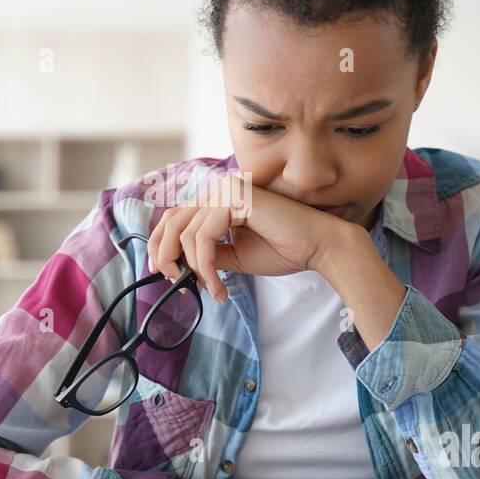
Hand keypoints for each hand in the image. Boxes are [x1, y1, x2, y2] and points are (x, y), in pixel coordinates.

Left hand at [146, 176, 356, 301]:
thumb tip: (176, 266)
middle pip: (173, 221)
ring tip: (213, 290)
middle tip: (176, 284)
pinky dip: (205, 267)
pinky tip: (219, 287)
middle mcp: (220, 188)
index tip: (162, 272)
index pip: (176, 216)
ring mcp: (228, 189)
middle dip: (166, 256)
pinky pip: (204, 237)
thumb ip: (206, 254)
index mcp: (219, 199)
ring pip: (187, 233)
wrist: (318, 246)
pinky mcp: (236, 197)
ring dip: (194, 270)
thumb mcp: (233, 255)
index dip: (161, 244)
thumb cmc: (283, 249)